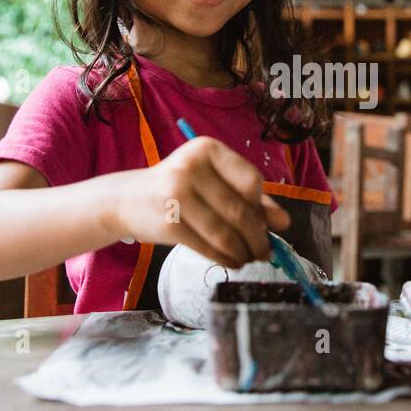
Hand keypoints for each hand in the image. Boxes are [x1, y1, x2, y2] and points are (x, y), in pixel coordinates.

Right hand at [111, 136, 290, 268]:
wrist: (127, 199)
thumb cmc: (179, 188)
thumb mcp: (213, 183)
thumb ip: (249, 198)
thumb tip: (283, 222)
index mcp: (207, 149)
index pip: (251, 181)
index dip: (262, 206)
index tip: (267, 223)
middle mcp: (190, 167)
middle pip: (240, 210)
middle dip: (258, 237)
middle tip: (266, 252)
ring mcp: (176, 195)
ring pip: (225, 233)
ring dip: (243, 251)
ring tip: (249, 258)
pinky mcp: (168, 224)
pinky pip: (208, 247)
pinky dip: (226, 258)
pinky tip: (232, 261)